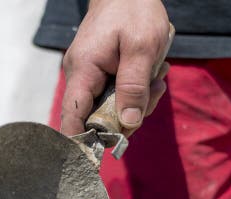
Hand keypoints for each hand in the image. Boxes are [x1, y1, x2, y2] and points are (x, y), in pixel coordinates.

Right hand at [60, 0, 171, 136]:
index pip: (72, 118)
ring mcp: (89, 76)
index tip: (103, 153)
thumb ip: (134, 87)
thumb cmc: (135, 11)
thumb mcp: (143, 48)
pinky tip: (152, 75)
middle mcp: (79, 77)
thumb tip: (128, 124)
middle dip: (128, 116)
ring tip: (157, 77)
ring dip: (137, 101)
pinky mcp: (100, 75)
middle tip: (154, 93)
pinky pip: (115, 95)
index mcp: (83, 71)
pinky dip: (136, 92)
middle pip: (96, 118)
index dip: (83, 141)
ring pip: (109, 109)